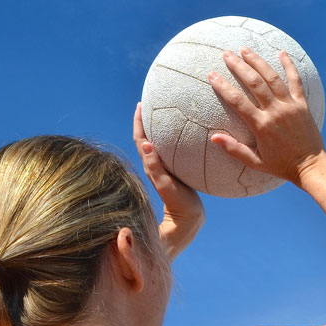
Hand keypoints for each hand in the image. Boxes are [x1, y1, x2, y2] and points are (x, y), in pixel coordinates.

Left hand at [133, 103, 204, 259]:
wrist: (187, 221)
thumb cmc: (177, 204)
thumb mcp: (166, 185)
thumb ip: (155, 167)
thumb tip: (146, 145)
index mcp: (150, 165)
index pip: (140, 139)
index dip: (138, 121)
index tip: (140, 105)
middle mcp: (154, 165)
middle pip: (146, 138)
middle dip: (146, 120)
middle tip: (150, 104)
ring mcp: (164, 169)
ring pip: (156, 144)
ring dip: (156, 129)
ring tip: (162, 114)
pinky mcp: (173, 173)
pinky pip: (168, 152)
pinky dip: (169, 140)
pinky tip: (179, 136)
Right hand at [208, 48, 325, 187]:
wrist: (311, 166)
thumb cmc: (281, 165)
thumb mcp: (255, 162)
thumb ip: (234, 149)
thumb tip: (213, 137)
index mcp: (261, 126)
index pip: (237, 101)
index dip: (223, 86)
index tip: (212, 75)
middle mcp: (275, 112)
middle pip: (254, 82)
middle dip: (239, 66)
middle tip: (226, 54)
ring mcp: (290, 106)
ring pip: (272, 78)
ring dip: (258, 61)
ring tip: (245, 49)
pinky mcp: (302, 104)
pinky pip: (296, 81)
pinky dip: (289, 65)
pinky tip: (282, 52)